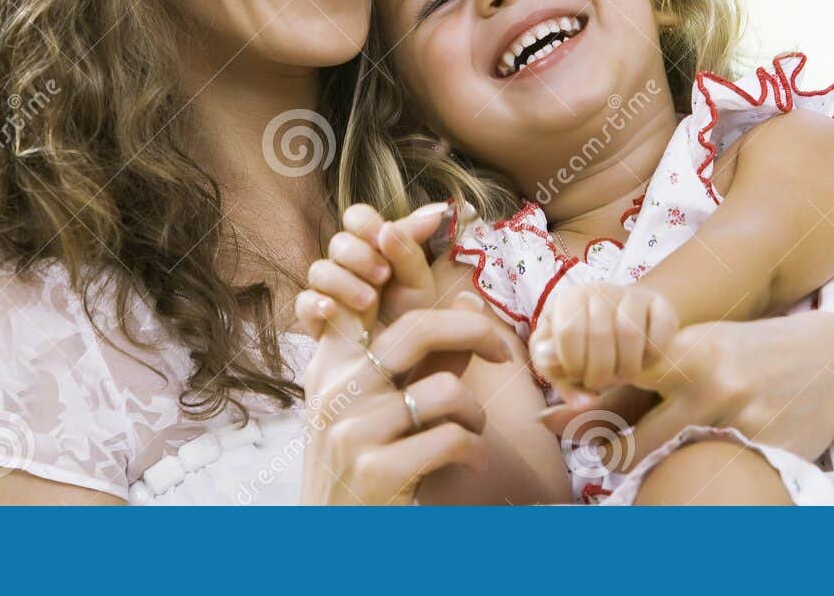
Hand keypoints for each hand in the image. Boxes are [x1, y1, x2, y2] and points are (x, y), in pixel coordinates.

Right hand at [295, 203, 448, 342]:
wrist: (404, 368)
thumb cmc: (413, 320)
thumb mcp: (419, 284)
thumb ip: (415, 249)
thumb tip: (431, 212)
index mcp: (372, 249)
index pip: (357, 217)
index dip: (366, 223)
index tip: (384, 237)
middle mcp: (347, 266)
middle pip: (338, 242)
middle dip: (360, 256)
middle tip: (383, 275)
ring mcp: (328, 291)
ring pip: (319, 270)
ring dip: (343, 281)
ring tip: (368, 302)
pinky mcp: (316, 319)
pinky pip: (303, 303)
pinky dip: (316, 304)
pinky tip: (332, 311)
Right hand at [300, 295, 510, 504]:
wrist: (334, 543)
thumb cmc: (365, 468)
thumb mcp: (381, 407)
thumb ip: (423, 358)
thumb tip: (468, 299)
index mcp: (330, 365)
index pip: (365, 299)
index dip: (408, 290)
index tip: (468, 317)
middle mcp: (335, 390)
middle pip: (418, 328)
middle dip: (476, 332)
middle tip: (503, 354)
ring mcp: (352, 430)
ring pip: (447, 390)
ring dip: (476, 416)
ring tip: (471, 434)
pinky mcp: (376, 471)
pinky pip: (452, 440)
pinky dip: (474, 451)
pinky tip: (469, 461)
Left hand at [529, 283, 678, 404]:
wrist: (616, 323)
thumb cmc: (582, 347)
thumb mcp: (561, 360)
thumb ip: (560, 376)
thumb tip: (582, 402)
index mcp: (569, 299)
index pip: (568, 330)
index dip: (573, 363)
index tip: (577, 376)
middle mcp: (600, 290)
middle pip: (599, 333)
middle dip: (599, 372)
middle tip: (599, 384)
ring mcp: (631, 294)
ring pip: (630, 332)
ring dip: (626, 368)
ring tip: (621, 377)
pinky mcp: (660, 303)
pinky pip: (661, 329)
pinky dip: (653, 356)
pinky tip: (644, 363)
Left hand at [539, 312, 833, 466]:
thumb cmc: (754, 352)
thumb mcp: (706, 343)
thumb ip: (655, 366)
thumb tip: (589, 390)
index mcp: (687, 353)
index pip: (617, 384)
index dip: (588, 411)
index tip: (572, 421)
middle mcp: (709, 387)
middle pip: (634, 445)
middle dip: (609, 459)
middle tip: (600, 460)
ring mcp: (740, 423)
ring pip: (671, 469)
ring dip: (650, 478)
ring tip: (644, 475)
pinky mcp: (767, 453)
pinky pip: (716, 481)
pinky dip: (701, 486)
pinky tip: (696, 484)